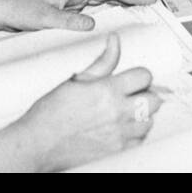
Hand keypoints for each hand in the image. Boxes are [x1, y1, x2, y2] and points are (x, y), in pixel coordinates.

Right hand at [18, 35, 163, 170]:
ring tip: (125, 113)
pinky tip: (122, 128)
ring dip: (141, 115)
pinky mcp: (117, 151)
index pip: (144, 76)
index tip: (132, 79)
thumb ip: (103, 61)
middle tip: (132, 95)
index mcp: (108, 90)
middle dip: (145, 94)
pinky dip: (135, 134)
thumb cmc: (51, 114)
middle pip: (153, 99)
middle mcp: (117, 112)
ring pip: (149, 121)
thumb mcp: (77, 80)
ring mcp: (119, 134)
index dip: (139, 75)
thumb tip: (114, 42)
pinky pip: (140, 140)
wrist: (38, 144)